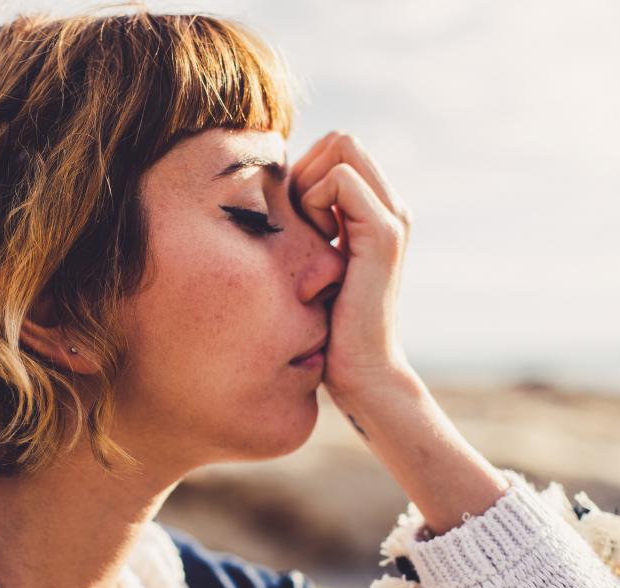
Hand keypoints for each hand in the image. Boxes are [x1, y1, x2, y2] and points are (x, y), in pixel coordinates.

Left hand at [288, 131, 414, 399]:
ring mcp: (391, 216)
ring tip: (313, 236)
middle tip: (302, 225)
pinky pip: (339, 180)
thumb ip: (308, 223)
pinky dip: (315, 204)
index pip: (335, 148)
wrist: (361, 371)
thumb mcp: (312, 262)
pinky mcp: (383, 232)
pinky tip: (318, 243)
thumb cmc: (326, 325)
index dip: (305, 172)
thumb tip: (273, 189)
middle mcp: (390, 206)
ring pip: (341, 149)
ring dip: (310, 187)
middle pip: (339, 140)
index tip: (297, 221)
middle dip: (306, 173)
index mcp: (375, 210)